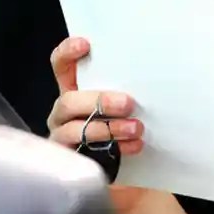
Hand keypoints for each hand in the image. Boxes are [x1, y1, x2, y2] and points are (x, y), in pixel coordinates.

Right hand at [48, 37, 152, 213]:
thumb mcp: (123, 101)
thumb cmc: (125, 123)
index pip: (61, 65)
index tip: (86, 44)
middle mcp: (64, 112)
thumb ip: (124, 86)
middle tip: (128, 103)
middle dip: (99, 101)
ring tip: (136, 129)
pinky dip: (115, 148)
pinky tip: (134, 146)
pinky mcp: (73, 160)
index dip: (67, 52)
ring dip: (109, 128)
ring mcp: (64, 136)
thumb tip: (152, 67)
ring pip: (76, 130)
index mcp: (74, 89)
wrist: (131, 168)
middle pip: (69, 100)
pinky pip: (87, 153)